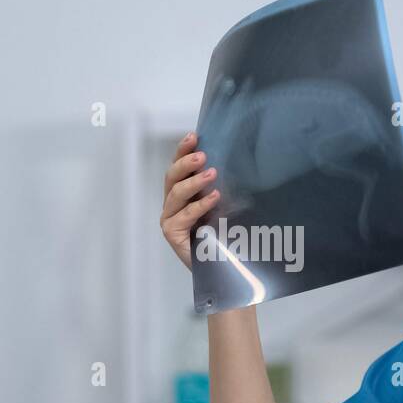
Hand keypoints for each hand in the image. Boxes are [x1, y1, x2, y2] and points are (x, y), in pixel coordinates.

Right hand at [160, 132, 219, 269]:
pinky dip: (199, 205)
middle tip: (203, 156)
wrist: (222, 267)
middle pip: (171, 177)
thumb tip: (232, 159)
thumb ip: (219, 186)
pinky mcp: (172, 234)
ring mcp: (170, 219)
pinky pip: (183, 216)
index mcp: (182, 194)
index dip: (183, 150)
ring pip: (175, 194)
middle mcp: (172, 205)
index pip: (178, 167)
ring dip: (194, 182)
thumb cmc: (223, 235)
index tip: (194, 135)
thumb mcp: (223, 205)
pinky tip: (214, 198)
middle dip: (185, 163)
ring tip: (212, 173)